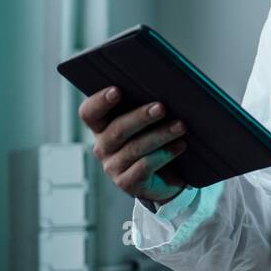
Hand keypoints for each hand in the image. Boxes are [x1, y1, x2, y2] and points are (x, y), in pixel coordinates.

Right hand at [78, 86, 187, 203]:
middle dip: (141, 117)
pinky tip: (180, 145)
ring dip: (160, 135)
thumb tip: (164, 87)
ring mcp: (113, 167)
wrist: (165, 178)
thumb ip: (145, 107)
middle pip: (117, 130)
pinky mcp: (127, 183)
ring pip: (135, 148)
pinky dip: (164, 154)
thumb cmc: (154, 141)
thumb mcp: (146, 123)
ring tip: (180, 126)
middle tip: (161, 107)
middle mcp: (102, 147)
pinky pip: (144, 167)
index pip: (89, 113)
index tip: (117, 90)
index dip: (99, 101)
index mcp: (101, 127)